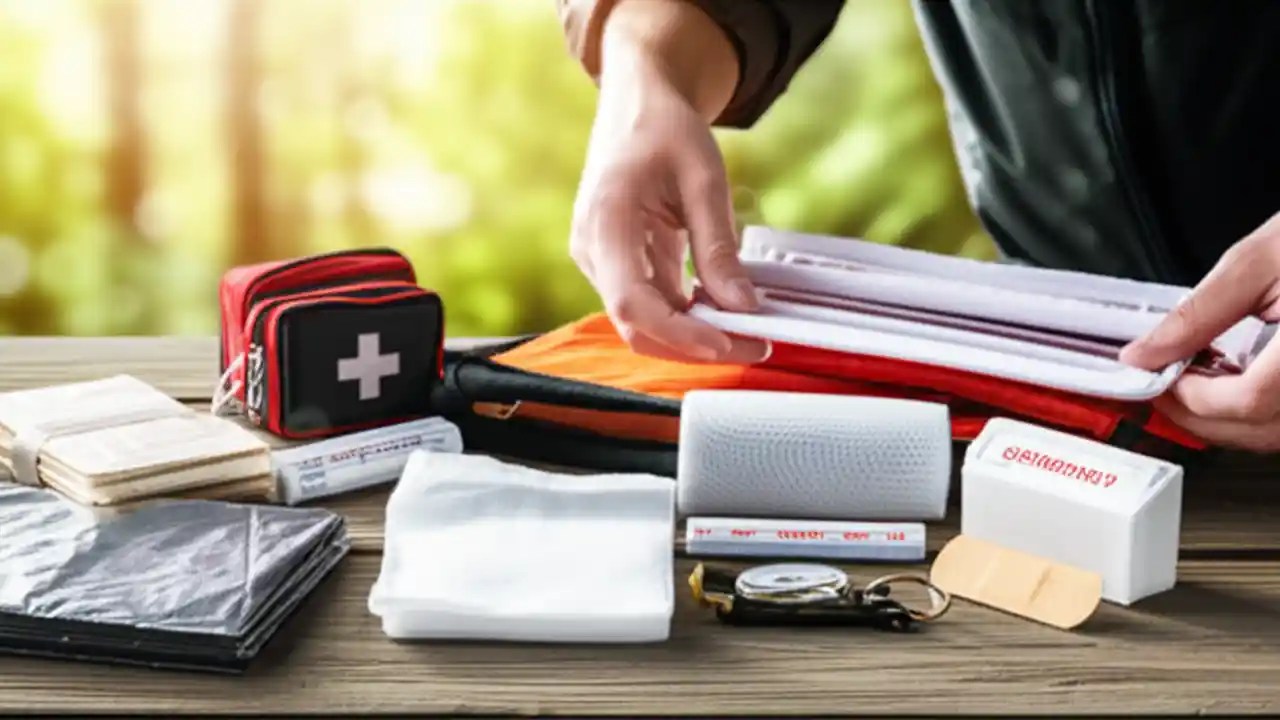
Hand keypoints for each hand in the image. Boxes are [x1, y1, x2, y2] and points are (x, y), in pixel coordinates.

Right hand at [568, 0, 769, 363]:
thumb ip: (719, 245)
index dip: (678, 333)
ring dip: (692, 335)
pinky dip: (686, 317)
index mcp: (606, 220)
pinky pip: (650, 305)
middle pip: (635, 325)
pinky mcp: (617, 265)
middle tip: (754, 346)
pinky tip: (724, 311)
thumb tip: (743, 306)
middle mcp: (593, 249)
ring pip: (642, 323)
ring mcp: (601, 261)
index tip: (726, 343)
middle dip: (693, 346)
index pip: (632, 301)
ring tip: (747, 331)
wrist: (636, 103)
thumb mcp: (704, 178)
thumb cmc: (664, 128)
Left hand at [1120, 211, 1279, 451]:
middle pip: (1259, 430)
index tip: (1157, 376)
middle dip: (1198, 415)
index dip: (1192, 397)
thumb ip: (1197, 315)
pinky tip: (1230, 384)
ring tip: (1192, 382)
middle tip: (1162, 386)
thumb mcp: (1256, 262)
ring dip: (1223, 420)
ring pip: (1274, 435)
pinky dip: (1252, 415)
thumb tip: (1145, 355)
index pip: (1248, 399)